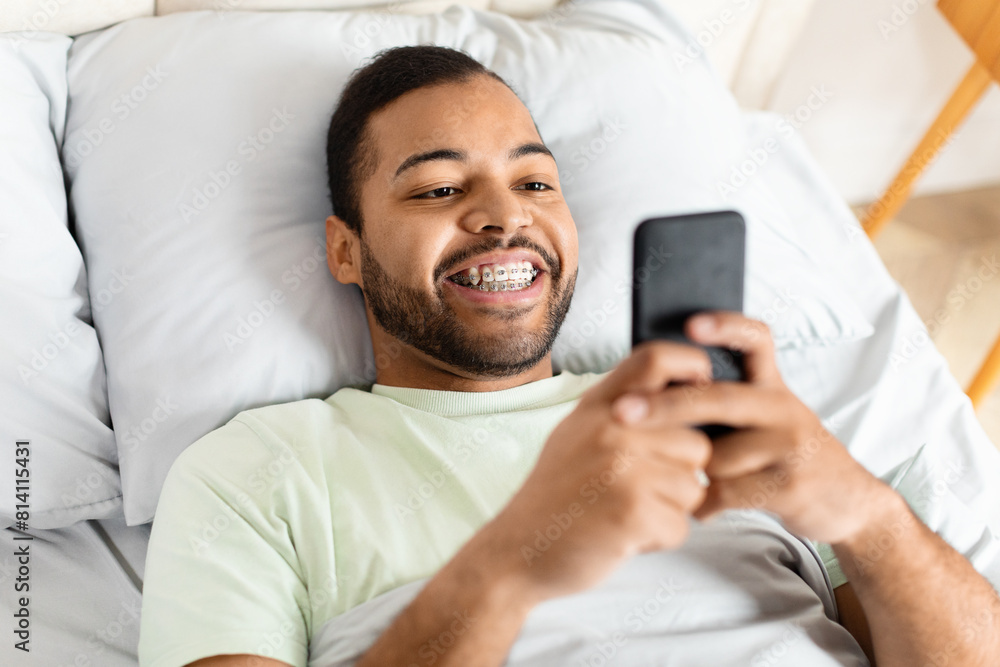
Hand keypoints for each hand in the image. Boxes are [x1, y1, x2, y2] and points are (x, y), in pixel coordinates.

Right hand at [486, 341, 714, 603]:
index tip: (701, 386)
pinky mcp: (634, 510)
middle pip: (696, 442)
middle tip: (637, 489)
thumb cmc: (557, 494)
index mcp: (599, 405)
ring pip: (693, 487)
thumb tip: (684, 388)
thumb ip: (623, 408)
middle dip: (678, 475)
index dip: (693, 366)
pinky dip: (658, 538)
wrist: (519, 548)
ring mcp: (623, 467)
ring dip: (669, 509)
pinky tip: (622, 534)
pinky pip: (680, 525)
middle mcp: (612, 427)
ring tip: (625, 510)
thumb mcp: (579, 432)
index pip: (656, 359)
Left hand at [622, 310, 892, 544]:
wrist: (847, 503)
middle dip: (664, 406)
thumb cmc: (783, 456)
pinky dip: (706, 505)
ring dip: (693, 474)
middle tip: (622, 412)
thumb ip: (725, 400)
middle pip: (718, 398)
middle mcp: (783, 407)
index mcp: (771, 386)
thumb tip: (655, 382)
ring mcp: (789, 446)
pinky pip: (725, 493)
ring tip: (692, 482)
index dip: (725, 326)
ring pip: (716, 456)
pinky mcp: (790, 485)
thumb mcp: (765, 418)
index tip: (690, 324)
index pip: (755, 340)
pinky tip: (707, 507)